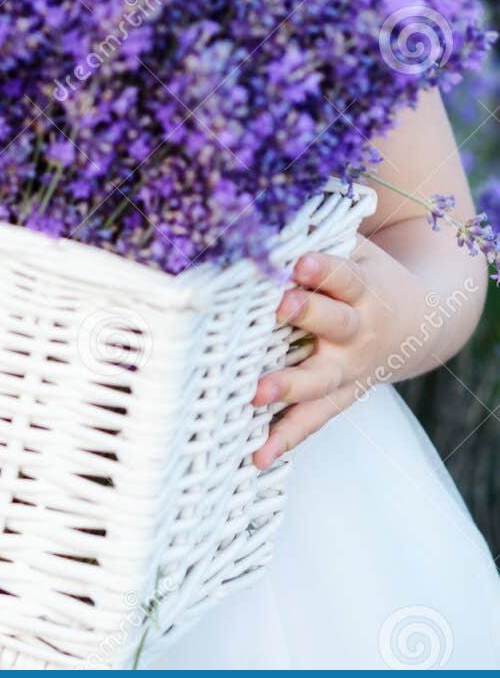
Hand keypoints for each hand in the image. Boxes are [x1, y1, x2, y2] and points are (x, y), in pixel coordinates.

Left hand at [250, 234, 423, 471]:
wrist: (420, 323)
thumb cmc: (367, 275)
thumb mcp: (355, 249)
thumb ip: (317, 237)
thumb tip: (263, 223)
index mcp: (364, 287)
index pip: (344, 276)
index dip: (323, 270)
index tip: (300, 263)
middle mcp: (360, 330)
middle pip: (336, 324)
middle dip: (308, 316)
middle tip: (282, 308)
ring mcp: (351, 369)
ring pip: (322, 379)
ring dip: (289, 386)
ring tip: (257, 393)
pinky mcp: (341, 397)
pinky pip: (314, 419)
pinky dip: (286, 436)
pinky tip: (258, 454)